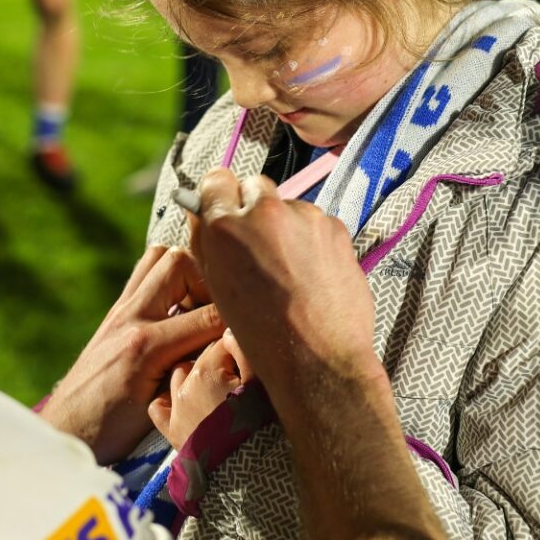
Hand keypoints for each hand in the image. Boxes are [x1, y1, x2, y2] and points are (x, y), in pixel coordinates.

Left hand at [41, 246, 224, 462]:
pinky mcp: (114, 315)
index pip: (208, 316)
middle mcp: (128, 318)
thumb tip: (230, 348)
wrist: (65, 433)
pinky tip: (179, 311)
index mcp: (143, 346)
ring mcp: (118, 312)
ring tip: (198, 307)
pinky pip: (143, 276)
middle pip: (178, 262)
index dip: (237, 322)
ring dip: (185, 273)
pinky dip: (167, 281)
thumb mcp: (160, 411)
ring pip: (157, 258)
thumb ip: (193, 373)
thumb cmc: (112, 432)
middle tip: (218, 313)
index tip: (253, 331)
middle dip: (208, 281)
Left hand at [148, 332, 250, 449]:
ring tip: (216, 383)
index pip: (220, 338)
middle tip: (237, 368)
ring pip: (180, 375)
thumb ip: (245, 350)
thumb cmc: (259, 431)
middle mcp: (183, 385)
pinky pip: (161, 405)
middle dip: (216, 356)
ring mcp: (174, 409)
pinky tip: (184, 398)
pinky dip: (169, 397)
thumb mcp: (260, 386)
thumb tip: (228, 329)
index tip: (250, 357)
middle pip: (199, 354)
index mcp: (205, 370)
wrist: (243, 481)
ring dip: (194, 373)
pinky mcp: (171, 431)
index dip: (238, 346)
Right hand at [190, 169, 379, 402]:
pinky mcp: (336, 228)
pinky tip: (313, 275)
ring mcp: (305, 217)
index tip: (226, 208)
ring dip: (286, 227)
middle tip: (259, 243)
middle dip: (255, 208)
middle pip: (255, 186)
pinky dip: (313, 242)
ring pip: (289, 207)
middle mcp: (265, 212)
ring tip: (291, 271)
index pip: (216, 179)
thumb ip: (208, 244)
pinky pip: (317, 224)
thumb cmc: (263, 334)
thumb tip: (203, 214)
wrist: (318, 359)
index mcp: (225, 227)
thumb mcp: (218, 287)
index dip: (220, 196)